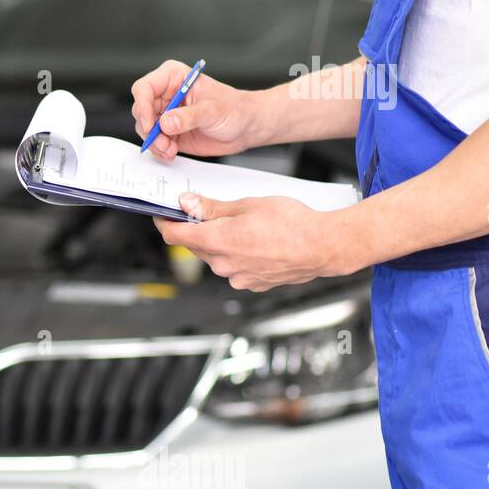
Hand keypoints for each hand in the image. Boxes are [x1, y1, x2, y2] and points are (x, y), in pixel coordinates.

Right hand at [131, 60, 259, 162]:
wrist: (245, 127)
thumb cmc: (234, 109)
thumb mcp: (212, 110)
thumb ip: (188, 117)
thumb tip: (166, 123)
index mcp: (173, 78)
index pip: (144, 88)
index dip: (142, 106)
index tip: (151, 124)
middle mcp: (165, 95)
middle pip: (141, 110)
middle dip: (149, 129)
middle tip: (163, 141)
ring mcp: (166, 114)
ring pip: (145, 129)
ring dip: (155, 142)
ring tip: (170, 149)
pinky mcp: (169, 132)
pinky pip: (154, 142)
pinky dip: (159, 150)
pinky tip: (172, 152)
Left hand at [152, 193, 352, 290]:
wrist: (324, 247)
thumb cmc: (293, 224)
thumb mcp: (247, 205)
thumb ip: (212, 207)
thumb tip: (187, 203)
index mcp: (217, 241)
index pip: (175, 235)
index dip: (165, 223)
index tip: (163, 215)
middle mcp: (223, 264)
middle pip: (195, 246)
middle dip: (196, 229)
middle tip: (205, 211)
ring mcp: (237, 277)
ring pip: (215, 257)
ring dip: (219, 242)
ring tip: (242, 226)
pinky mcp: (252, 284)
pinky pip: (234, 268)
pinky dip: (237, 255)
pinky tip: (255, 242)